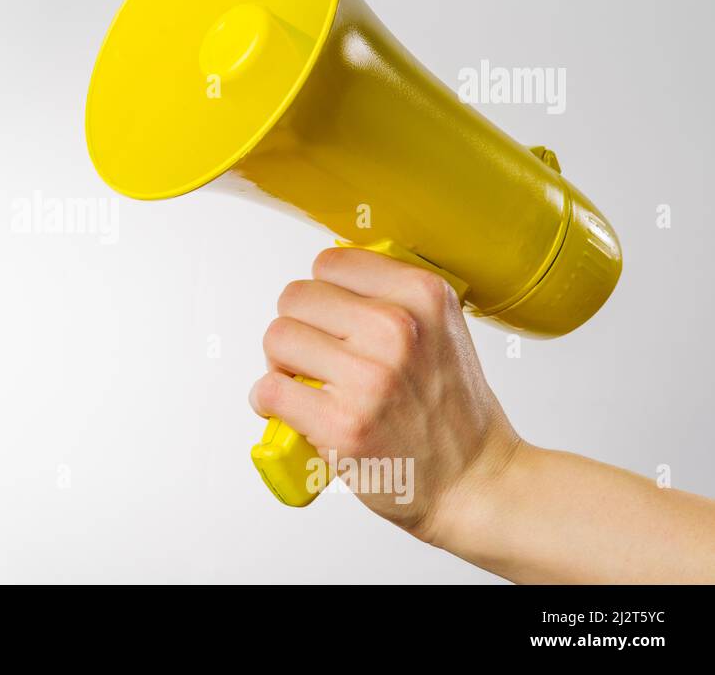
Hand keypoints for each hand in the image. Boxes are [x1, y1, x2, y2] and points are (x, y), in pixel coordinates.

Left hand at [248, 247, 520, 538]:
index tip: (332, 322)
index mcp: (423, 296)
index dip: (323, 296)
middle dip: (298, 329)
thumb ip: (391, 295)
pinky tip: (291, 411)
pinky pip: (269, 390)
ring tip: (307, 385)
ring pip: (276, 339)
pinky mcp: (342, 424)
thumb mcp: (441, 329)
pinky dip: (267, 402)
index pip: (330, 262)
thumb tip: (327, 277)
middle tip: (317, 360)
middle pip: (295, 298)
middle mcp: (397, 329)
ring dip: (280, 365)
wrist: (475, 480)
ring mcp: (369, 378)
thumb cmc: (452, 411)